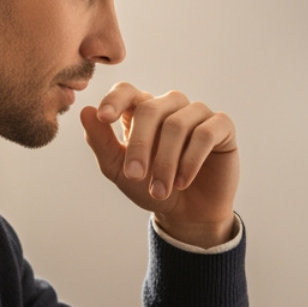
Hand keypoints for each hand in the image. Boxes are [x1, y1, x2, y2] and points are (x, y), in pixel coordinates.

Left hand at [81, 83, 238, 248]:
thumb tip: (85, 111)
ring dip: (166, 162)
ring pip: (177, 124)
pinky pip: (205, 133)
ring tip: (161, 190)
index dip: (115, 100)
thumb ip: (101, 142)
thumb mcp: (119, 171)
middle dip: (140, 146)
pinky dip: (191, 160)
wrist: (187, 215)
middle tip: (135, 176)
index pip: (127, 91)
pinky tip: (183, 182)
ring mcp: (197, 113)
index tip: (104, 117)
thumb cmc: (151, 188)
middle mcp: (169, 106)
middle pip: (150, 109)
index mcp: (141, 111)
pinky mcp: (221, 126)